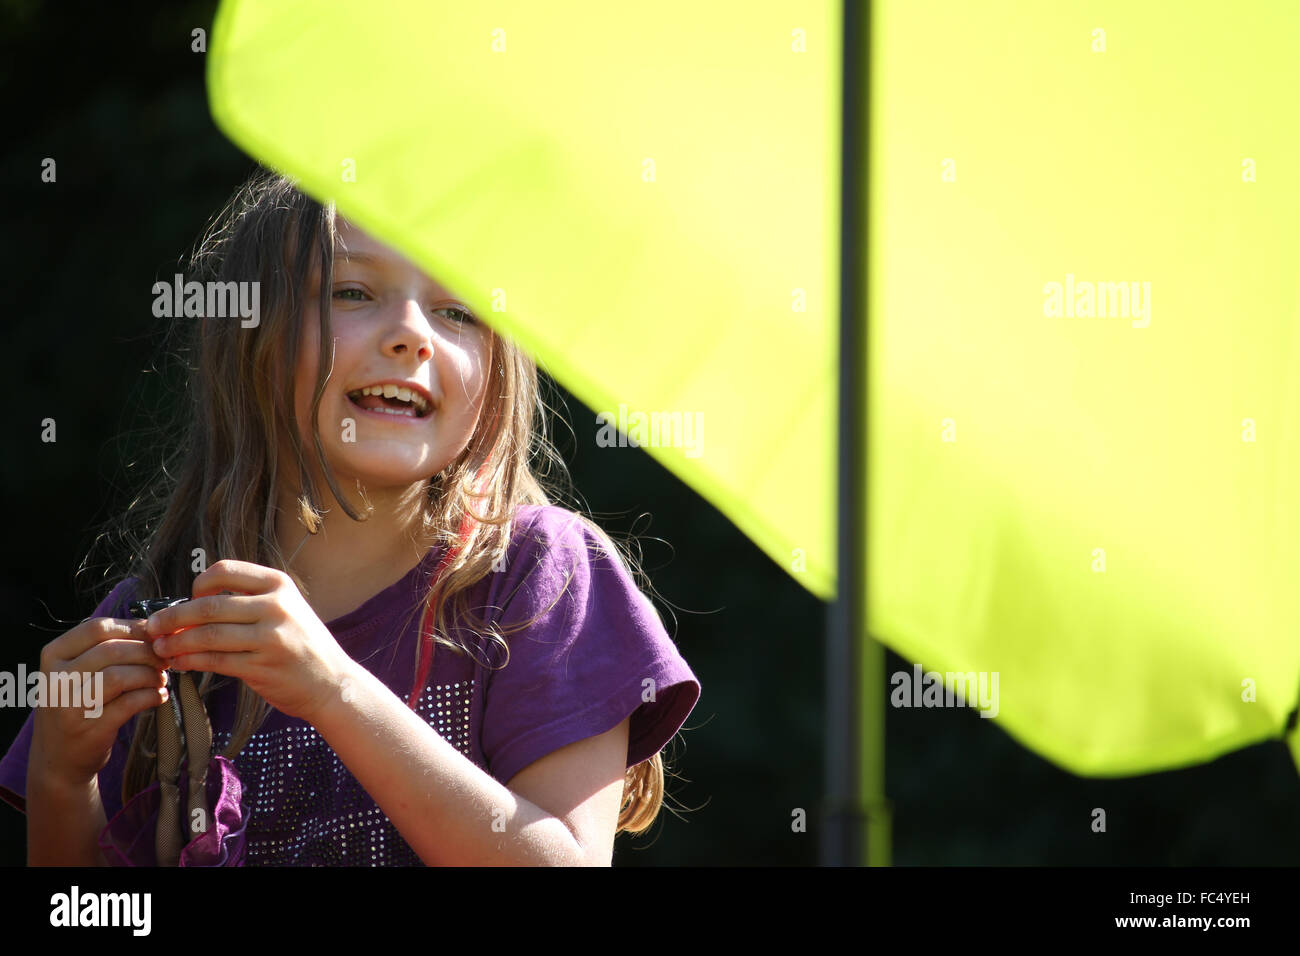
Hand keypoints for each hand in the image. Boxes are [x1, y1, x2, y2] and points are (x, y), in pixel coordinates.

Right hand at [30, 616, 169, 789]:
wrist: (57, 758)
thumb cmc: (76, 705)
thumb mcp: (75, 672)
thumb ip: (105, 648)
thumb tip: (154, 629)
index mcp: (53, 655)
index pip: (98, 628)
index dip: (134, 628)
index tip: (156, 636)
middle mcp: (56, 679)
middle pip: (114, 650)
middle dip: (148, 652)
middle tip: (165, 660)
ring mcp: (70, 705)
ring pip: (121, 675)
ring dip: (150, 675)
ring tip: (161, 679)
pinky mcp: (90, 729)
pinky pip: (130, 703)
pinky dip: (151, 696)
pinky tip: (158, 696)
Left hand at [144, 559, 352, 722]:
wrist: (332, 683)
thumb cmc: (301, 645)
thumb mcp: (285, 609)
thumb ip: (247, 601)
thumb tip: (191, 603)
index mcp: (279, 584)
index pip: (224, 571)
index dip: (198, 585)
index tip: (186, 601)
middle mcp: (276, 606)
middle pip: (209, 605)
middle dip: (173, 617)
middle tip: (152, 627)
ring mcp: (271, 637)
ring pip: (208, 635)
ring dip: (176, 642)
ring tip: (161, 648)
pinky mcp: (262, 666)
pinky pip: (215, 661)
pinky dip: (190, 661)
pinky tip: (179, 663)